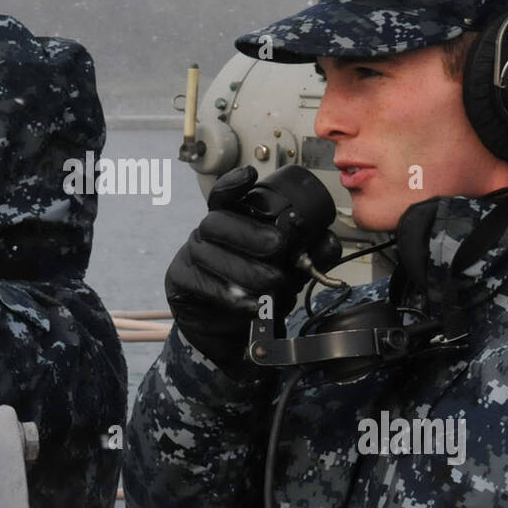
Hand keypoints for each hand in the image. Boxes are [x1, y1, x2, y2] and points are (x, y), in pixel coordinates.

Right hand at [164, 166, 311, 371]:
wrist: (228, 333)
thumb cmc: (254, 292)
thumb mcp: (286, 273)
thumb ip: (306, 257)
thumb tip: (328, 243)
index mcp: (229, 223)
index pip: (224, 197)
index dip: (234, 184)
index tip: (250, 175)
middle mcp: (206, 235)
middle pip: (215, 221)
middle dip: (247, 232)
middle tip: (277, 245)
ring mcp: (190, 257)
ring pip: (209, 254)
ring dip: (244, 269)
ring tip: (273, 283)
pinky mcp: (180, 283)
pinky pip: (200, 284)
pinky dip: (228, 294)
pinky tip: (251, 304)